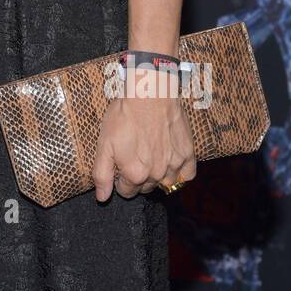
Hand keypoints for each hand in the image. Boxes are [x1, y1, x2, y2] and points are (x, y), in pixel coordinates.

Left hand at [92, 70, 196, 200]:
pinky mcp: (188, 154)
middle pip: (145, 188)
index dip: (120, 180)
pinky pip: (187, 175)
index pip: (126, 191)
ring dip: (158, 177)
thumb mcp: (104, 144)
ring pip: (166, 184)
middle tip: (134, 158)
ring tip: (151, 158)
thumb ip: (102, 174)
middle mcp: (157, 174)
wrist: (149, 93)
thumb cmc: (124, 116)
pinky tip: (171, 162)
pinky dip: (180, 173)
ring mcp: (175, 165)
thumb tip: (102, 197)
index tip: (120, 165)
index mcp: (135, 174)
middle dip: (138, 178)